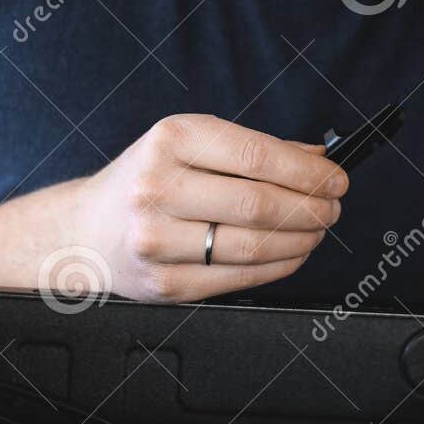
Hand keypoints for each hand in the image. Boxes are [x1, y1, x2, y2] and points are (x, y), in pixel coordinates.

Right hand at [69, 114, 346, 301]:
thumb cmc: (146, 181)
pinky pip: (241, 277)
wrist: (86, 232)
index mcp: (169, 139)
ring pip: (255, 245)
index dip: (308, 172)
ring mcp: (159, 240)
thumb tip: (318, 160)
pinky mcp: (167, 284)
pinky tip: (293, 253)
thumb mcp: (187, 145)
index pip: (257, 155)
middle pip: (260, 203)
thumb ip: (252, 149)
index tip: (337, 178)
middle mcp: (158, 187)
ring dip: (303, 239)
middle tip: (333, 207)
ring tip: (317, 230)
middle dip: (313, 208)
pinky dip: (280, 266)